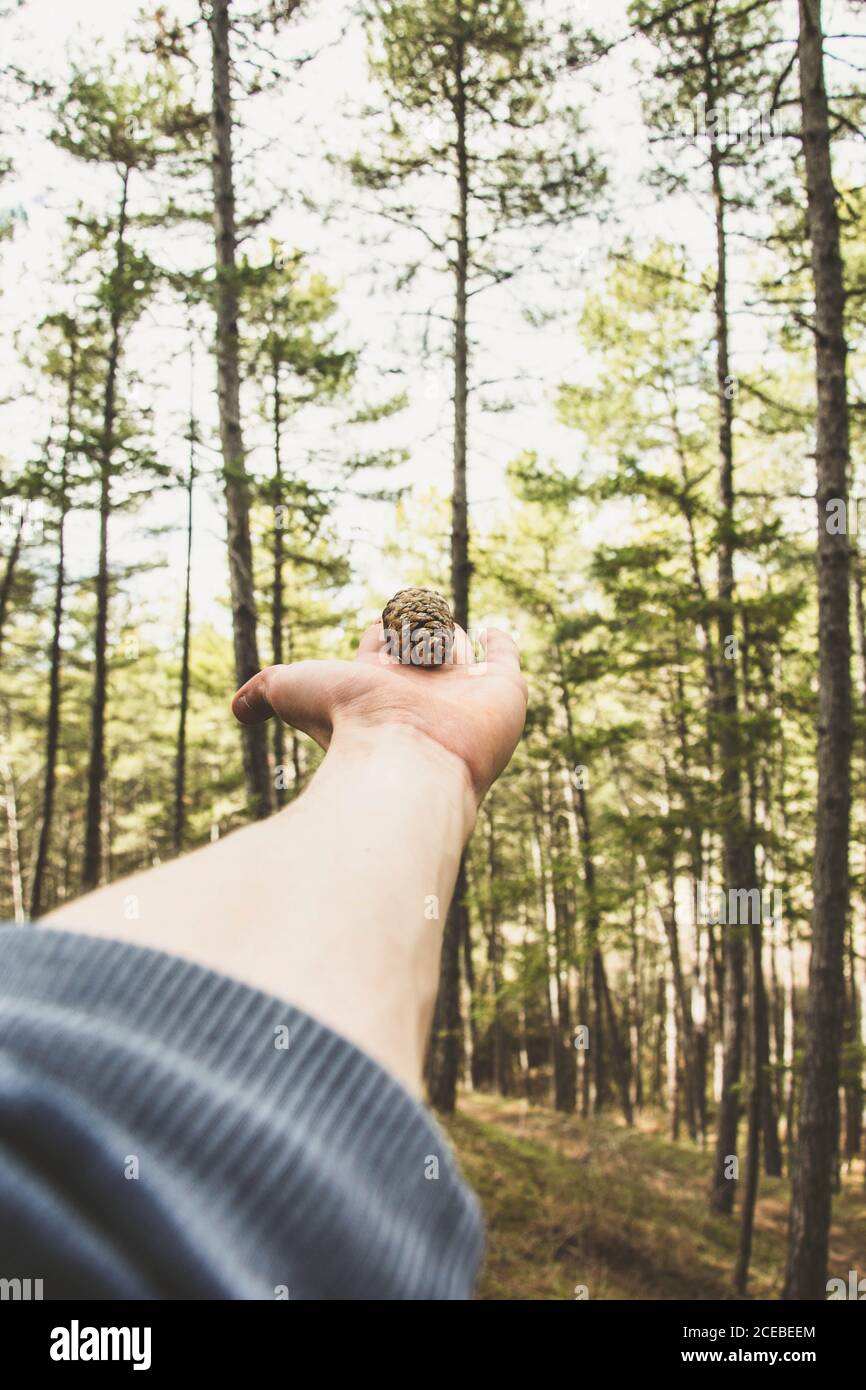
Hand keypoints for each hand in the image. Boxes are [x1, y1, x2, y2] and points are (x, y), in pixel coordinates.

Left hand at [232, 621, 527, 801]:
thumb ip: (262, 692)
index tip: (373, 628)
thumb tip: (237, 708)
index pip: (377, 649)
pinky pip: (505, 661)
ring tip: (432, 639)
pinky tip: (493, 633)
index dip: (374, 636)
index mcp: (378, 688)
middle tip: (407, 623)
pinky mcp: (502, 692)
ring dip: (443, 633)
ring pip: (454, 646)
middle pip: (416, 645)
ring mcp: (463, 693)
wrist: (406, 754)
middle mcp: (420, 692)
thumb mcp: (291, 692)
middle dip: (411, 631)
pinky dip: (501, 645)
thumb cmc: (349, 725)